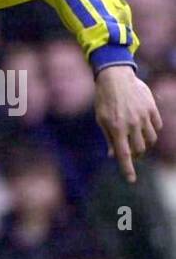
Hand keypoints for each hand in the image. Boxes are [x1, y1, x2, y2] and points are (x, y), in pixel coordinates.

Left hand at [95, 65, 161, 182]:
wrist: (116, 78)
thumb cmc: (104, 100)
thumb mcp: (101, 120)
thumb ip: (109, 139)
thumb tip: (113, 155)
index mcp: (117, 128)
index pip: (124, 154)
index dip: (127, 168)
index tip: (131, 180)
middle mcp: (132, 124)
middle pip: (140, 149)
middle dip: (137, 155)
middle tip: (131, 154)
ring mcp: (144, 116)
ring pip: (151, 139)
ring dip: (145, 144)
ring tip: (137, 141)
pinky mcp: (152, 108)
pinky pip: (157, 126)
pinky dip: (152, 131)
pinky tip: (145, 129)